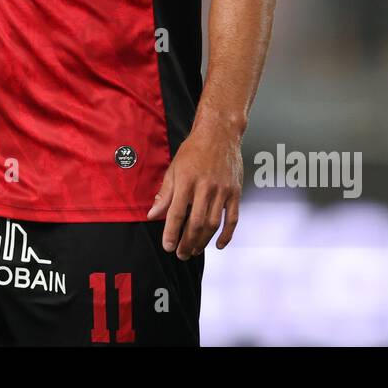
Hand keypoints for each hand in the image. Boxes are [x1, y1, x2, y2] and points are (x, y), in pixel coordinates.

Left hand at [147, 122, 243, 259]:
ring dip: (203, 241)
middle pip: (196, 223)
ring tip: (194, 251)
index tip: (168, 246)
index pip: (177, 213)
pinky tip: (219, 245)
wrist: (219, 134)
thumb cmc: (193, 150)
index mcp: (186, 181)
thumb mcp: (174, 168)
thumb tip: (152, 214)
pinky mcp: (235, 192)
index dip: (171, 233)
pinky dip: (227, 234)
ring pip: (213, 223)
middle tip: (181, 254)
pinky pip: (232, 218)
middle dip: (187, 242)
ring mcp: (222, 190)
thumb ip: (165, 194)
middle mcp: (205, 187)